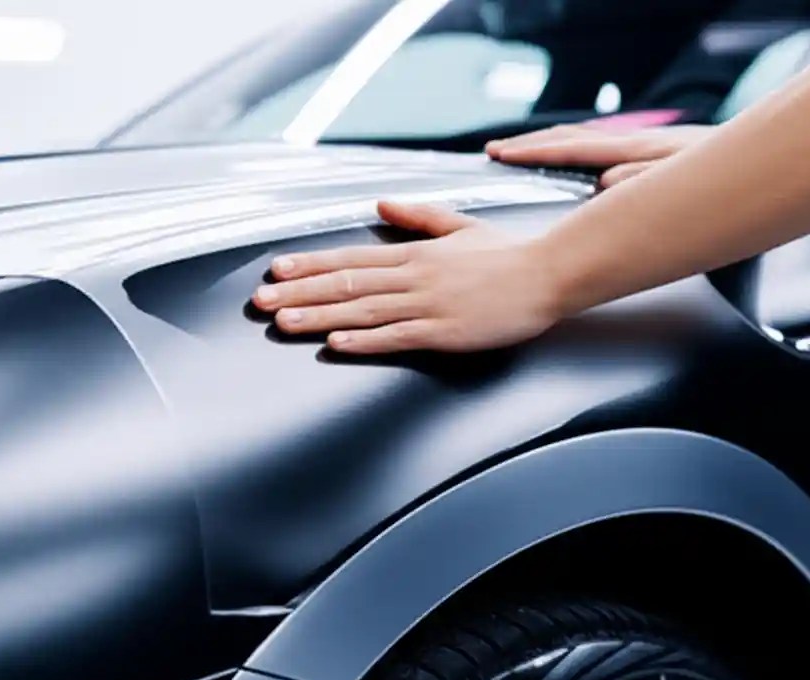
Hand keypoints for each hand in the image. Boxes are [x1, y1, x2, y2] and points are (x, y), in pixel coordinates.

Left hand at [251, 201, 562, 353]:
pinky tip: (337, 345)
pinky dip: (364, 340)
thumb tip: (381, 205)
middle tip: (261, 301)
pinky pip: (397, 336)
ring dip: (319, 317)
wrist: (548, 274)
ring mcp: (428, 305)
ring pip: (362, 311)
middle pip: (346, 285)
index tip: (275, 269)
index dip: (309, 265)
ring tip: (284, 323)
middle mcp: (414, 277)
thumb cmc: (507, 255)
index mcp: (415, 254)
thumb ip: (418, 216)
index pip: (350, 259)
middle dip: (299, 292)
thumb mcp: (460, 226)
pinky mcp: (445, 332)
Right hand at [486, 123, 713, 186]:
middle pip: (571, 138)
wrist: (769, 160)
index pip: (573, 149)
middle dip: (531, 145)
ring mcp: (647, 147)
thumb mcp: (688, 182)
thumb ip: (645, 182)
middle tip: (495, 151)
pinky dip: (579, 153)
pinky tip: (580, 164)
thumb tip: (604, 183)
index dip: (533, 152)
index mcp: (638, 150)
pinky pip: (606, 151)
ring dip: (552, 146)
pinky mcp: (659, 155)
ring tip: (525, 152)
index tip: (499, 154)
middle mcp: (638, 144)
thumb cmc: (734, 177)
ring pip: (587, 142)